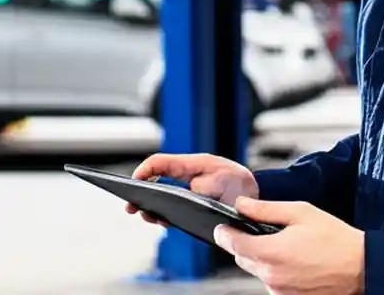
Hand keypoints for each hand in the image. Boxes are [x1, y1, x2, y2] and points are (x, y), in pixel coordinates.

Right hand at [125, 152, 257, 224]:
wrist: (253, 195)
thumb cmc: (238, 184)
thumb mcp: (224, 181)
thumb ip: (206, 186)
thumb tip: (191, 193)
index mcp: (191, 164)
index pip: (159, 162)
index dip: (144, 170)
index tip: (135, 181)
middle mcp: (185, 177)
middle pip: (154, 181)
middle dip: (140, 192)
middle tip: (131, 207)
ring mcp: (185, 191)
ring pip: (160, 197)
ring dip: (149, 206)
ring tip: (145, 214)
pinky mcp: (189, 206)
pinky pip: (170, 210)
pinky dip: (161, 215)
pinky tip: (159, 220)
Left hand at [215, 197, 364, 294]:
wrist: (361, 267)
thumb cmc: (336, 239)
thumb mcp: (301, 213)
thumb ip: (266, 210)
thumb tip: (241, 205)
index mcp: (270, 252)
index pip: (231, 243)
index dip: (224, 233)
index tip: (223, 227)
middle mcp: (270, 276)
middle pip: (242, 258)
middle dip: (245, 243)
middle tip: (262, 231)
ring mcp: (279, 291)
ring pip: (257, 271)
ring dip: (262, 258)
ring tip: (287, 246)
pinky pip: (272, 282)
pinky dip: (276, 271)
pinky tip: (295, 261)